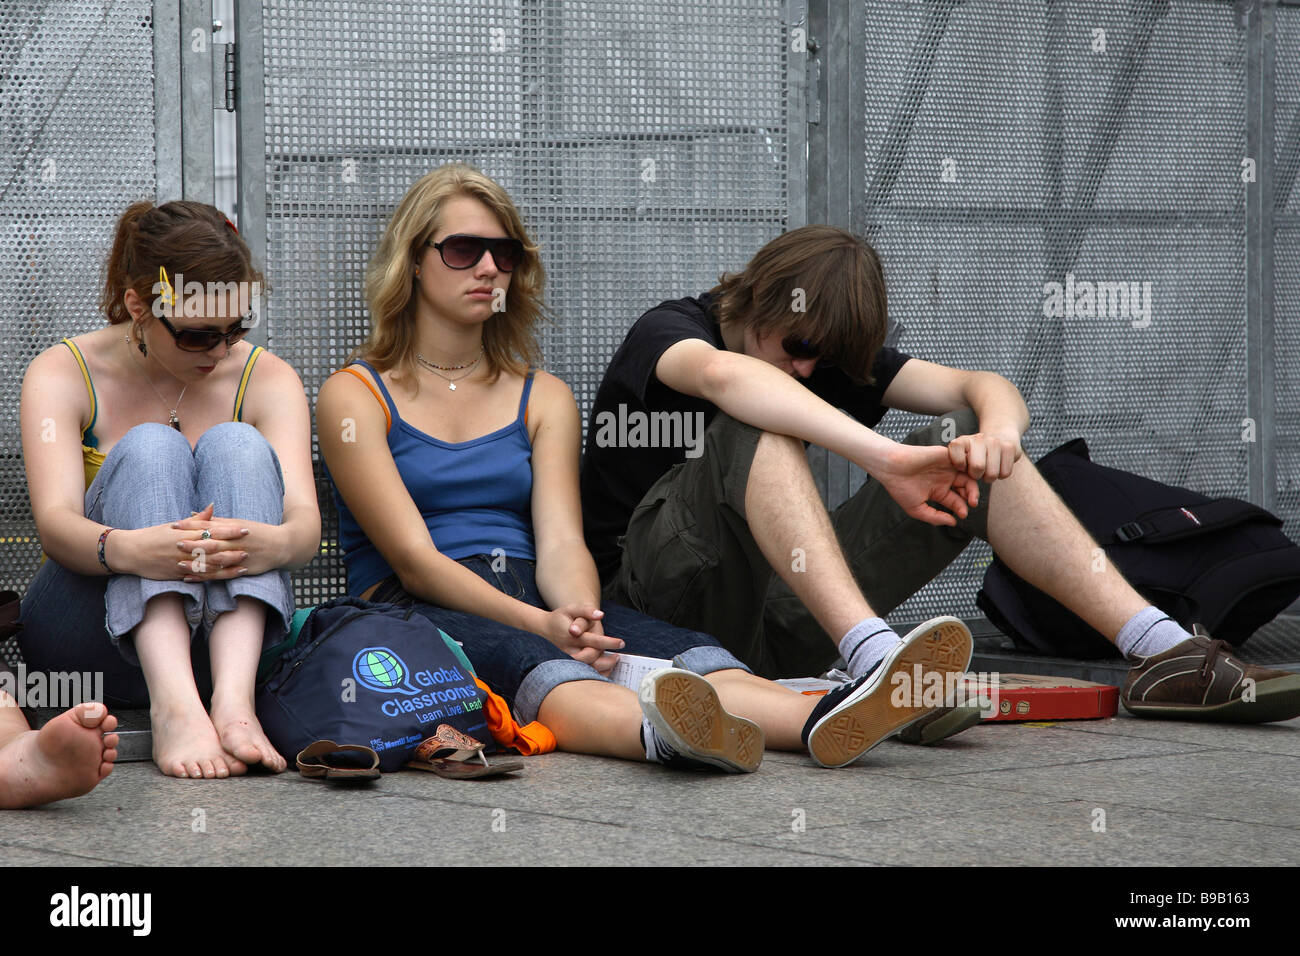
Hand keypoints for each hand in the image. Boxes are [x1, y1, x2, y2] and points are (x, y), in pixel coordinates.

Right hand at [114, 512, 240, 580]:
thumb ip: (196, 520)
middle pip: (213, 548)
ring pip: (208, 565)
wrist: (130, 552)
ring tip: (244, 564)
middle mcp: (185, 547)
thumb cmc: (153, 536)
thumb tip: (212, 507)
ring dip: (227, 565)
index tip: (245, 529)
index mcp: (185, 533)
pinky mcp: (177, 574)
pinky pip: (199, 576)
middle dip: (233, 549)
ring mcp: (182, 562)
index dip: (230, 530)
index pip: (212, 530)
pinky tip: (226, 577)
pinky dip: (213, 577)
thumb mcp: (174, 525)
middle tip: (250, 548)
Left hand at [168, 504, 280, 580]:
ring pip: (214, 561)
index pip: (210, 525)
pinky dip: (205, 577)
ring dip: (196, 563)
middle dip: (193, 544)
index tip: (175, 524)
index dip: (192, 525)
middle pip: (211, 543)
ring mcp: (238, 557)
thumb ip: (215, 520)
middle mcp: (235, 542)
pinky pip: (220, 575)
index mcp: (234, 528)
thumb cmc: (258, 532)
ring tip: (179, 564)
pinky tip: (190, 578)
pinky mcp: (241, 570)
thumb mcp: (238, 522)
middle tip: (175, 544)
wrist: (282, 546)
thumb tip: (192, 513)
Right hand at [543, 603, 624, 675]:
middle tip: (617, 656)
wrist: (545, 628)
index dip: (608, 642)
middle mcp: (569, 650)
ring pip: (586, 669)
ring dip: (602, 668)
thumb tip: (600, 615)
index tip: (621, 643)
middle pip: (590, 658)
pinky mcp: (567, 665)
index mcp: (571, 636)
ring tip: (613, 662)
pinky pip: (582, 674)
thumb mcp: (571, 608)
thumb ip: (586, 611)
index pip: (593, 641)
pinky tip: (605, 669)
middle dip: (606, 659)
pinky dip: (595, 674)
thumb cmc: (561, 618)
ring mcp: (567, 660)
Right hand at [875, 444, 980, 526]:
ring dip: (973, 486)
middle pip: (966, 488)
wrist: (891, 467)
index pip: (956, 501)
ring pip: (969, 475)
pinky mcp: (947, 456)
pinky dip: (969, 468)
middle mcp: (945, 479)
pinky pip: (965, 460)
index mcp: (938, 491)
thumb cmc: (900, 488)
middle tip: (972, 504)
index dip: (962, 508)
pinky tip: (968, 477)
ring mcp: (947, 467)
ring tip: (972, 495)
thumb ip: (935, 517)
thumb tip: (954, 522)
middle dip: (971, 497)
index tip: (962, 515)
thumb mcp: (917, 509)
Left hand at [947, 431, 1022, 481]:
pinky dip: (1001, 475)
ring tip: (987, 469)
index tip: (963, 465)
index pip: (957, 460)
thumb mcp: (961, 457)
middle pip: (978, 467)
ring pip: (992, 474)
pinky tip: (998, 466)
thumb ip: (956, 465)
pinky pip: (1005, 473)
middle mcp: (978, 439)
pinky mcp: (1010, 447)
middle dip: (976, 475)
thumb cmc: (975, 453)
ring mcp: (995, 442)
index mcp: (962, 442)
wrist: (999, 436)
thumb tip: (958, 478)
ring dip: (989, 477)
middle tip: (977, 471)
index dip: (960, 467)